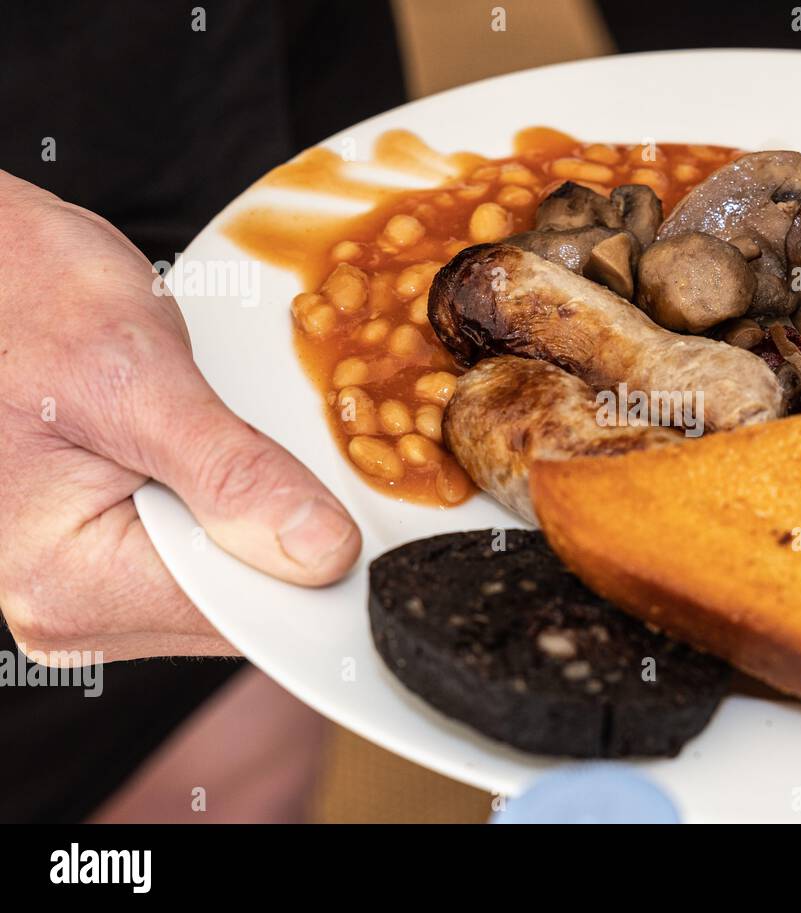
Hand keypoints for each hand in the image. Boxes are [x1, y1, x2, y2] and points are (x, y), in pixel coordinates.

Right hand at [0, 171, 360, 661]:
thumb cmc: (28, 301)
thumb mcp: (138, 376)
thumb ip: (230, 472)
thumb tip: (322, 554)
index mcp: (70, 580)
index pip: (241, 614)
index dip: (321, 574)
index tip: (372, 526)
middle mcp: (73, 605)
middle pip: (242, 607)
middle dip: (301, 544)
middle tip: (337, 463)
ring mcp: (91, 587)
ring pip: (234, 582)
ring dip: (276, 522)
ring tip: (271, 449)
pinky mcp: (111, 556)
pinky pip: (211, 554)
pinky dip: (248, 511)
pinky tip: (248, 461)